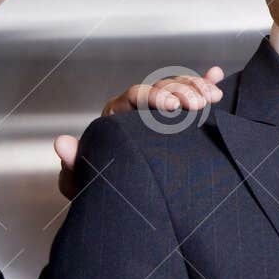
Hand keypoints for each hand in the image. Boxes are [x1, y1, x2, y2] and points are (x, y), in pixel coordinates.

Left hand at [53, 67, 225, 199]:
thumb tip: (62, 143)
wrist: (122, 203)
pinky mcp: (176, 120)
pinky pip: (191, 96)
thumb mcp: (86, 180)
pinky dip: (204, 84)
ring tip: (213, 97)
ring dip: (197, 87)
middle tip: (199, 104)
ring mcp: (158, 113)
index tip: (173, 106)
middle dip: (182, 91)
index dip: (155, 96)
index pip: (135, 95)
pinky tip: (216, 76)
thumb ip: (76, 162)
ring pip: (178, 88)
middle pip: (162, 87)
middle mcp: (138, 110)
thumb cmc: (102, 188)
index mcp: (117, 116)